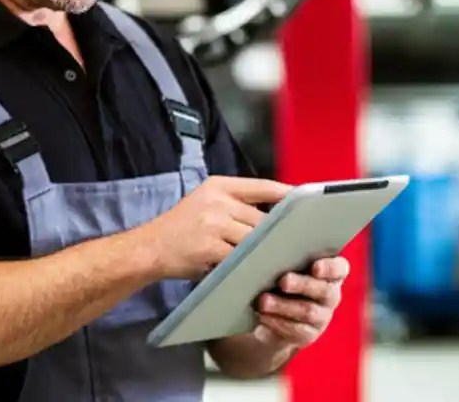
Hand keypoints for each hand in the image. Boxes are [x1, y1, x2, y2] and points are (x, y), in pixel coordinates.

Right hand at [136, 176, 290, 279]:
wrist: (148, 248)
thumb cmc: (181, 229)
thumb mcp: (205, 204)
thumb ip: (236, 206)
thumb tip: (277, 217)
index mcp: (219, 185)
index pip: (264, 187)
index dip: (289, 196)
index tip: (310, 205)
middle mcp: (217, 200)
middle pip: (264, 218)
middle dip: (280, 234)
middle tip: (300, 246)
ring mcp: (213, 223)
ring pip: (256, 240)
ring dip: (269, 253)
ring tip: (284, 263)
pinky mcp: (210, 247)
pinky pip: (242, 258)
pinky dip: (251, 267)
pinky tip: (260, 273)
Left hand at [252, 257, 349, 348]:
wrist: (269, 314)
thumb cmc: (276, 279)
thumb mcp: (282, 267)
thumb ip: (283, 258)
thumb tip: (267, 250)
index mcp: (329, 272)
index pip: (339, 268)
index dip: (331, 267)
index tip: (315, 267)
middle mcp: (330, 295)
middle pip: (323, 290)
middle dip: (302, 285)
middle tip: (283, 281)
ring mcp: (322, 317)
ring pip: (308, 311)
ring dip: (283, 305)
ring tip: (264, 301)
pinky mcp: (308, 334)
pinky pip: (296, 330)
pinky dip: (277, 321)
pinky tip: (263, 315)